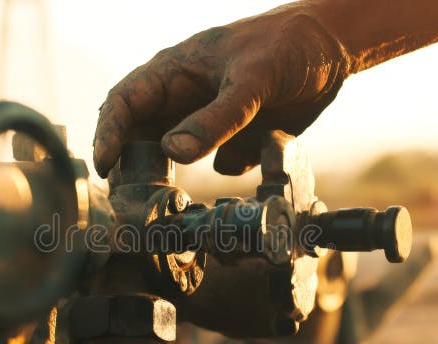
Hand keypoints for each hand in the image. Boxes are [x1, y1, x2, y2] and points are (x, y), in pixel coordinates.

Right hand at [93, 2, 346, 177]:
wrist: (331, 48)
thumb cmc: (286, 47)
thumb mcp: (251, 80)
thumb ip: (215, 118)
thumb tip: (171, 153)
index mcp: (174, 72)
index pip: (125, 102)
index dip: (109, 133)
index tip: (106, 166)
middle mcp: (184, 97)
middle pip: (141, 134)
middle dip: (133, 165)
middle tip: (130, 199)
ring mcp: (208, 119)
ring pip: (178, 154)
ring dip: (174, 177)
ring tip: (169, 202)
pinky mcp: (235, 137)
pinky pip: (221, 163)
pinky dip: (228, 169)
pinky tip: (246, 162)